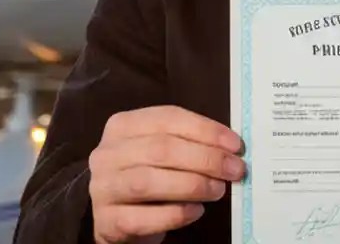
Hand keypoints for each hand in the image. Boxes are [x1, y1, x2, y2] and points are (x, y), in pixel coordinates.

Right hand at [89, 105, 246, 243]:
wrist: (114, 216)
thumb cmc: (145, 176)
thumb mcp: (160, 151)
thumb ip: (188, 143)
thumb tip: (230, 149)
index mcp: (123, 125)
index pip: (168, 118)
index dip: (206, 130)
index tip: (236, 145)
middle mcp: (107, 153)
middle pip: (161, 149)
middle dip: (205, 158)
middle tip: (235, 169)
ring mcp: (103, 188)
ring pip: (148, 181)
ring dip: (192, 185)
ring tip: (218, 190)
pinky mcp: (107, 221)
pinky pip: (143, 218)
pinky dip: (175, 214)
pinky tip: (196, 211)